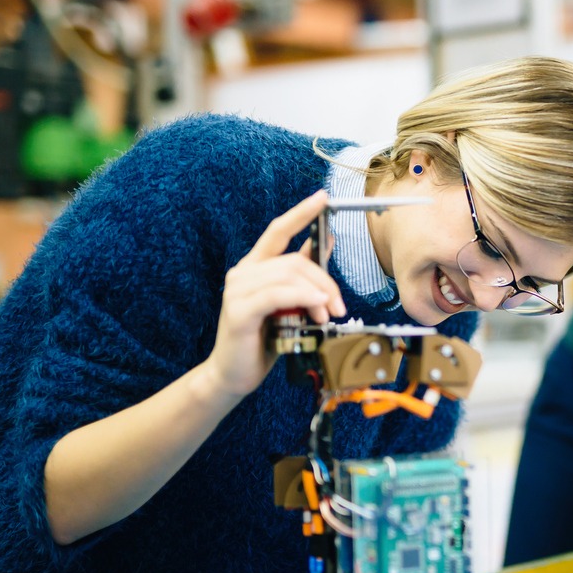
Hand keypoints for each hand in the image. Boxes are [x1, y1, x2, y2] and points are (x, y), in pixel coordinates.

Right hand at [201, 190, 345, 398]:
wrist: (233, 375)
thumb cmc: (262, 340)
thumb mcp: (289, 304)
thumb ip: (302, 275)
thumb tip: (325, 242)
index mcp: (255, 267)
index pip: (278, 230)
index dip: (301, 213)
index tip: (322, 198)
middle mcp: (243, 273)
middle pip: (294, 259)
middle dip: (324, 279)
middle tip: (338, 305)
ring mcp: (237, 290)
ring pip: (289, 275)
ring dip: (317, 293)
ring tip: (327, 315)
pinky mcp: (239, 310)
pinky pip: (277, 294)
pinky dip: (302, 297)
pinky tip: (316, 305)